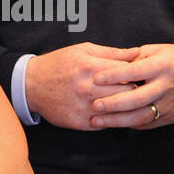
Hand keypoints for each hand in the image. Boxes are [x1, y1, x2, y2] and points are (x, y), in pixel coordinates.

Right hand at [24, 43, 139, 129]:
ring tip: (131, 102)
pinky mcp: (79, 122)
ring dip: (127, 106)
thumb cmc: (60, 64)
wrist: (31, 85)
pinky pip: (106, 123)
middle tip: (141, 89)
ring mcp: (83, 107)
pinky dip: (114, 118)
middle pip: (127, 92)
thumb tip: (138, 52)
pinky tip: (115, 112)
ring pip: (119, 110)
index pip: (128, 71)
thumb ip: (113, 52)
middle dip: (136, 90)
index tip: (142, 74)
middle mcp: (87, 88)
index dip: (138, 73)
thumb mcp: (84, 50)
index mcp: (91, 67)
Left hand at [89, 44, 173, 128]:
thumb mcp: (157, 50)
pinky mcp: (171, 116)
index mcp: (162, 65)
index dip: (114, 75)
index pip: (135, 72)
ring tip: (97, 120)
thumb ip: (133, 57)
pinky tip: (113, 123)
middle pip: (137, 98)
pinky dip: (129, 124)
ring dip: (117, 120)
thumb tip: (108, 62)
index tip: (95, 78)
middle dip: (113, 103)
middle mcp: (167, 86)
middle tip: (94, 105)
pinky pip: (147, 123)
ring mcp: (170, 103)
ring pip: (141, 116)